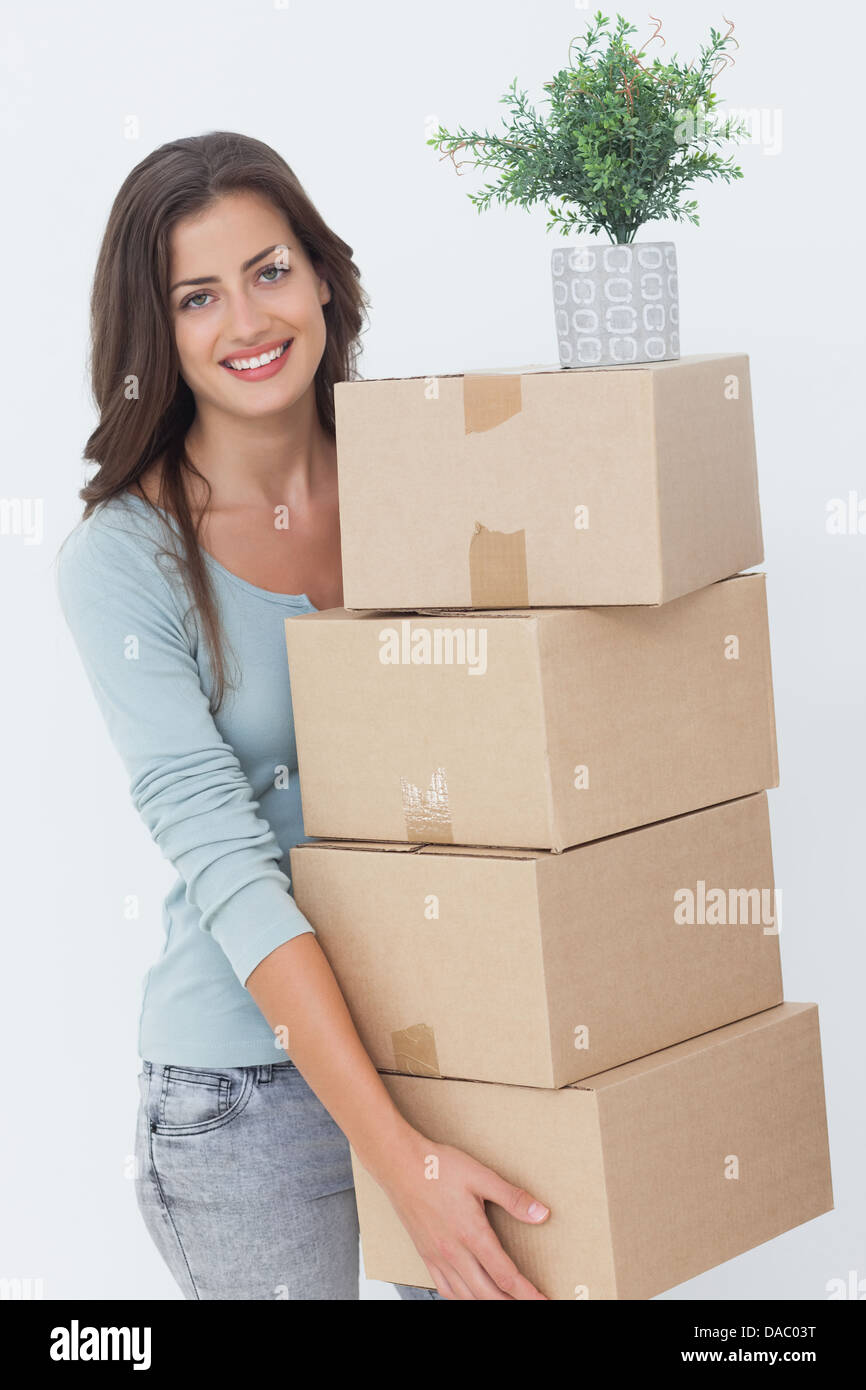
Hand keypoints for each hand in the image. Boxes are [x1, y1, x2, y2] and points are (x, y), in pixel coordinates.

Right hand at [379, 1127, 550, 1299]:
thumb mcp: (481, 1176)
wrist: (399, 1164)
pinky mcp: (425, 1255)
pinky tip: (470, 1295)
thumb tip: (542, 1214)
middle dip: (512, 1303)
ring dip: (488, 1303)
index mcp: (472, 1234)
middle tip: (530, 1303)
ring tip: (505, 1301)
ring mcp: (436, 1257)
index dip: (528, 1293)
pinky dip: (462, 1298)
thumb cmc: (439, 1167)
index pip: (506, 1276)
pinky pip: (444, 1289)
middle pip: (488, 1294)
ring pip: (466, 1296)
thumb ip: (513, 1198)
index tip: (544, 1300)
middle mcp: (454, 1252)